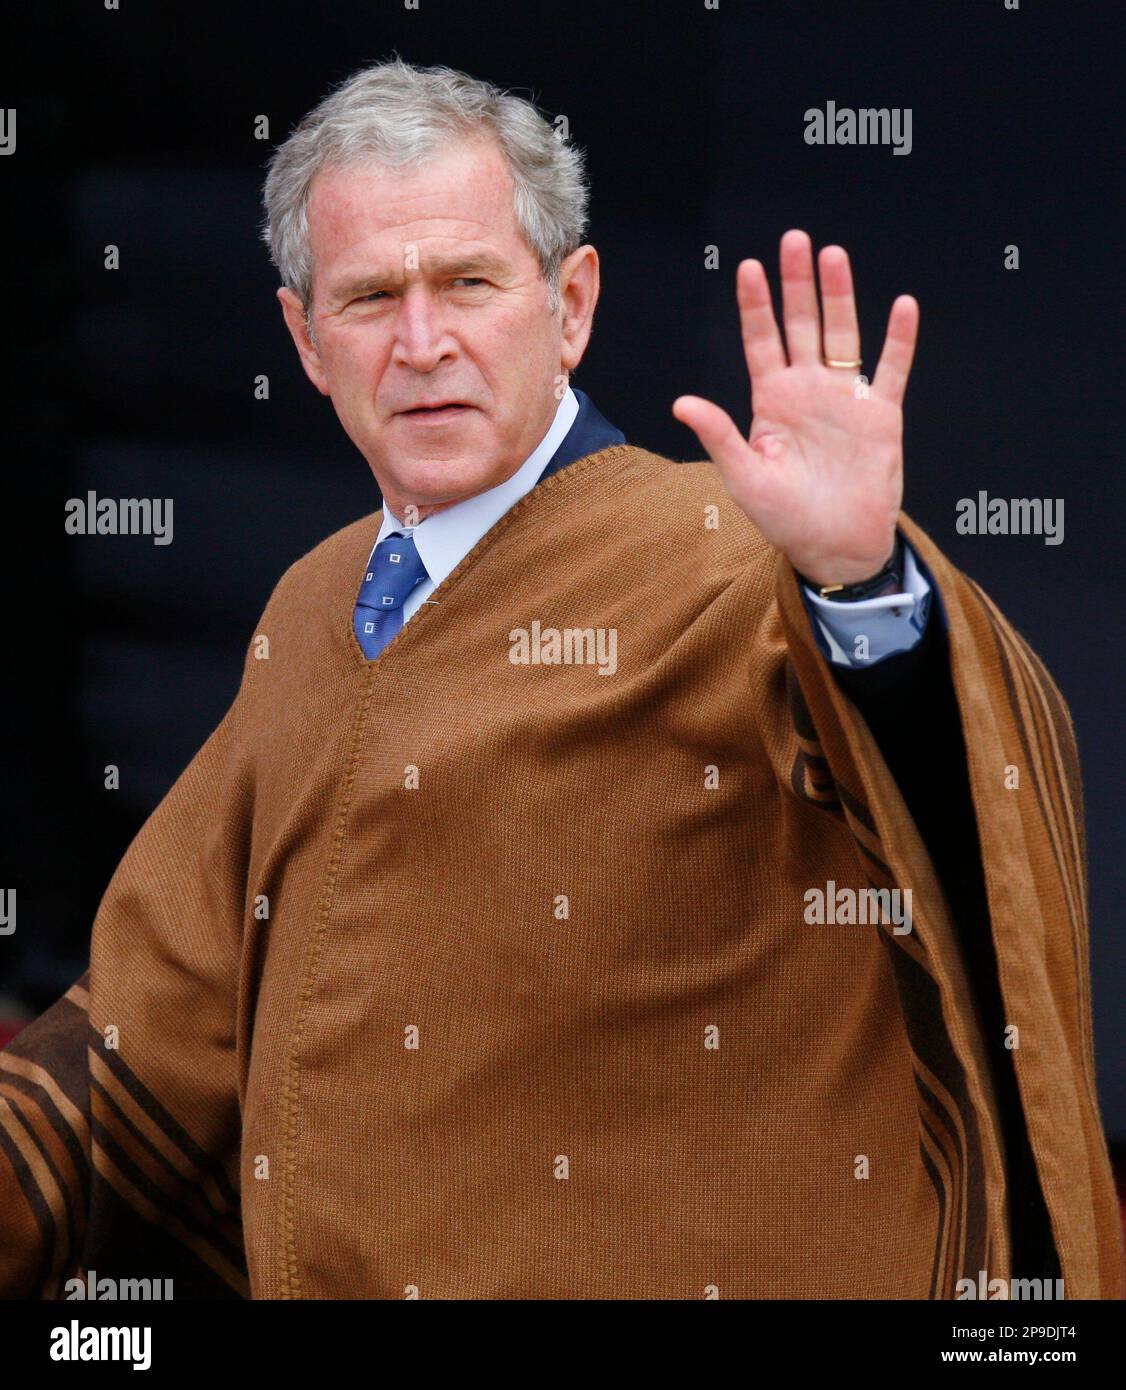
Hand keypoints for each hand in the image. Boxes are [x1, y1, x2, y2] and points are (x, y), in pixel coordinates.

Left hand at [672, 229, 918, 587]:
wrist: (835, 548)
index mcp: (772, 403)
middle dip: (797, 283)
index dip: (756, 306)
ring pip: (842, 335)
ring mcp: (845, 400)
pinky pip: (891, 370)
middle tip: (794, 240)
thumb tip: (681, 403)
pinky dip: (898, 339)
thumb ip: (719, 435)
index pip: (761, 342)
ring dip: (839, 296)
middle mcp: (808, 392)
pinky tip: (903, 306)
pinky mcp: (880, 416)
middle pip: (802, 325)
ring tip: (834, 256)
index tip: (748, 267)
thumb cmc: (785, 519)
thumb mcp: (745, 477)